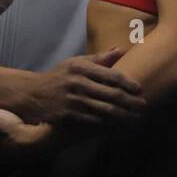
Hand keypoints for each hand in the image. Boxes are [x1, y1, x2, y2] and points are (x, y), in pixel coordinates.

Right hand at [15, 48, 145, 124]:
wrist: (32, 94)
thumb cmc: (59, 76)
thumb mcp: (76, 62)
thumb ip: (99, 59)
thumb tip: (121, 49)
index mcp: (81, 68)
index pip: (111, 75)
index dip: (128, 83)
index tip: (140, 90)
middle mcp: (78, 83)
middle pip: (111, 95)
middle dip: (130, 102)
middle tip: (143, 106)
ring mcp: (72, 101)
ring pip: (104, 110)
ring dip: (123, 116)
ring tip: (135, 118)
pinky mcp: (68, 117)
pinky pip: (92, 122)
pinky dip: (107, 125)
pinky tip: (117, 126)